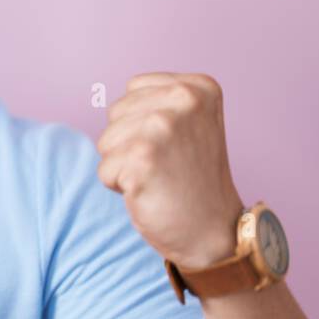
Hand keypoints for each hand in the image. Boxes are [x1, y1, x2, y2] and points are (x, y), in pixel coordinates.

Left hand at [95, 73, 243, 270]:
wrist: (213, 231)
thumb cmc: (193, 179)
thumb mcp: (190, 124)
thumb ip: (159, 102)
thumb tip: (110, 102)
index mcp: (197, 87)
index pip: (133, 89)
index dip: (142, 123)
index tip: (174, 145)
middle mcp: (183, 99)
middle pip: (115, 113)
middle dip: (129, 143)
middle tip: (166, 165)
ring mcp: (162, 126)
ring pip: (106, 141)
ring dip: (123, 165)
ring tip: (159, 177)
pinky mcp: (142, 156)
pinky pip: (104, 170)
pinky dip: (120, 187)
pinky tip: (151, 192)